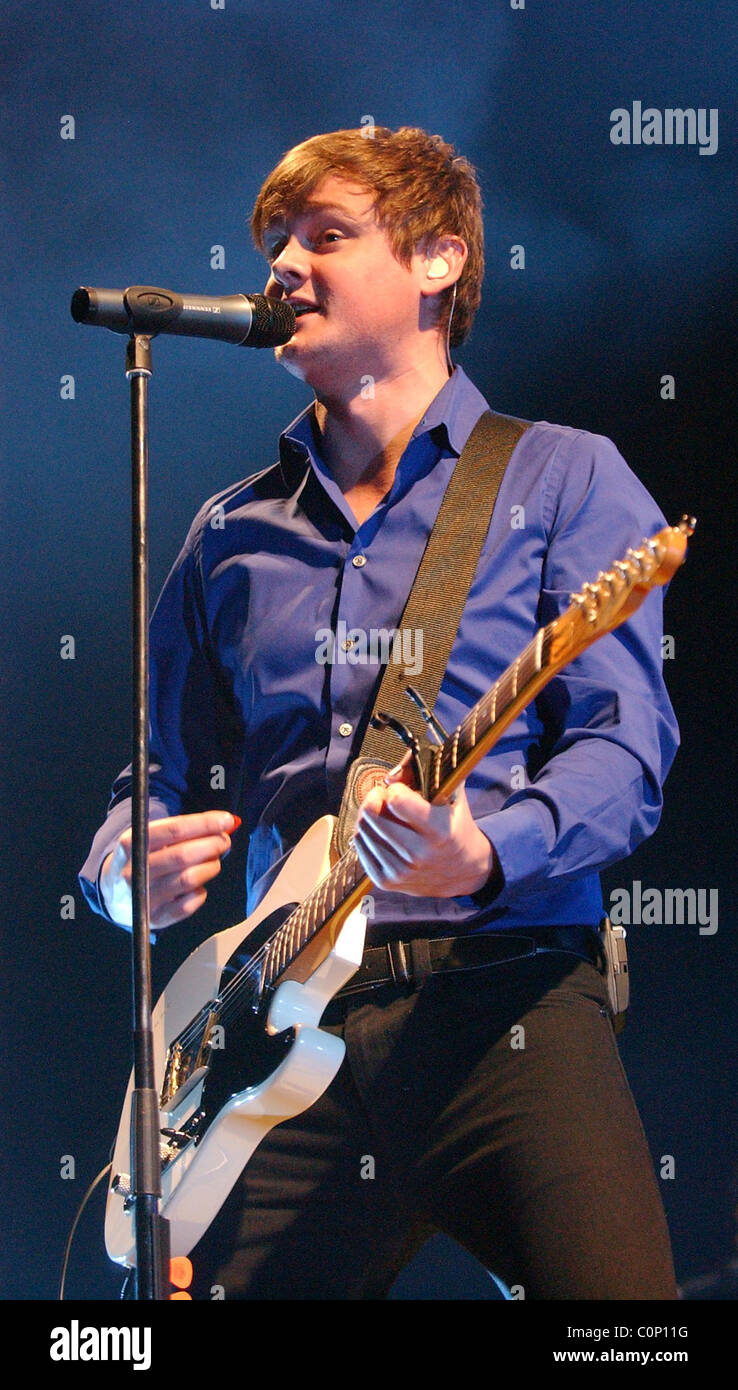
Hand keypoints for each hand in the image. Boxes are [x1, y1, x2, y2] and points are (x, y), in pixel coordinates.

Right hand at [99, 811, 239, 928]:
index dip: (204, 823)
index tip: (227, 820)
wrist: (115, 894)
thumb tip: (224, 823)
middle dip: (212, 845)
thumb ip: (184, 830)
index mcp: (130, 843)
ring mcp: (142, 897)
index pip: (173, 829)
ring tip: (213, 861)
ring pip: (189, 879)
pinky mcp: (155, 918)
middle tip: (224, 841)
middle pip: (182, 855)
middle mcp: (133, 871)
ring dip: (210, 867)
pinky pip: (188, 905)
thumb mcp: (151, 838)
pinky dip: (200, 892)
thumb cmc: (143, 858)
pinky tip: (198, 885)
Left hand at [352, 751, 501, 898]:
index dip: (394, 789)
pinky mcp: (386, 881)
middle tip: (384, 797)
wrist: (464, 872)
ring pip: (362, 830)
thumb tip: (394, 769)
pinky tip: (380, 830)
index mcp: (439, 830)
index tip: (400, 789)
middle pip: (372, 814)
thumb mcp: (452, 794)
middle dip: (375, 798)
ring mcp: (401, 871)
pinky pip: (359, 847)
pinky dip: (365, 834)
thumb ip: (427, 771)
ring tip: (383, 813)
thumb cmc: (456, 825)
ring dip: (368, 815)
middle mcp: (419, 854)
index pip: (396, 800)